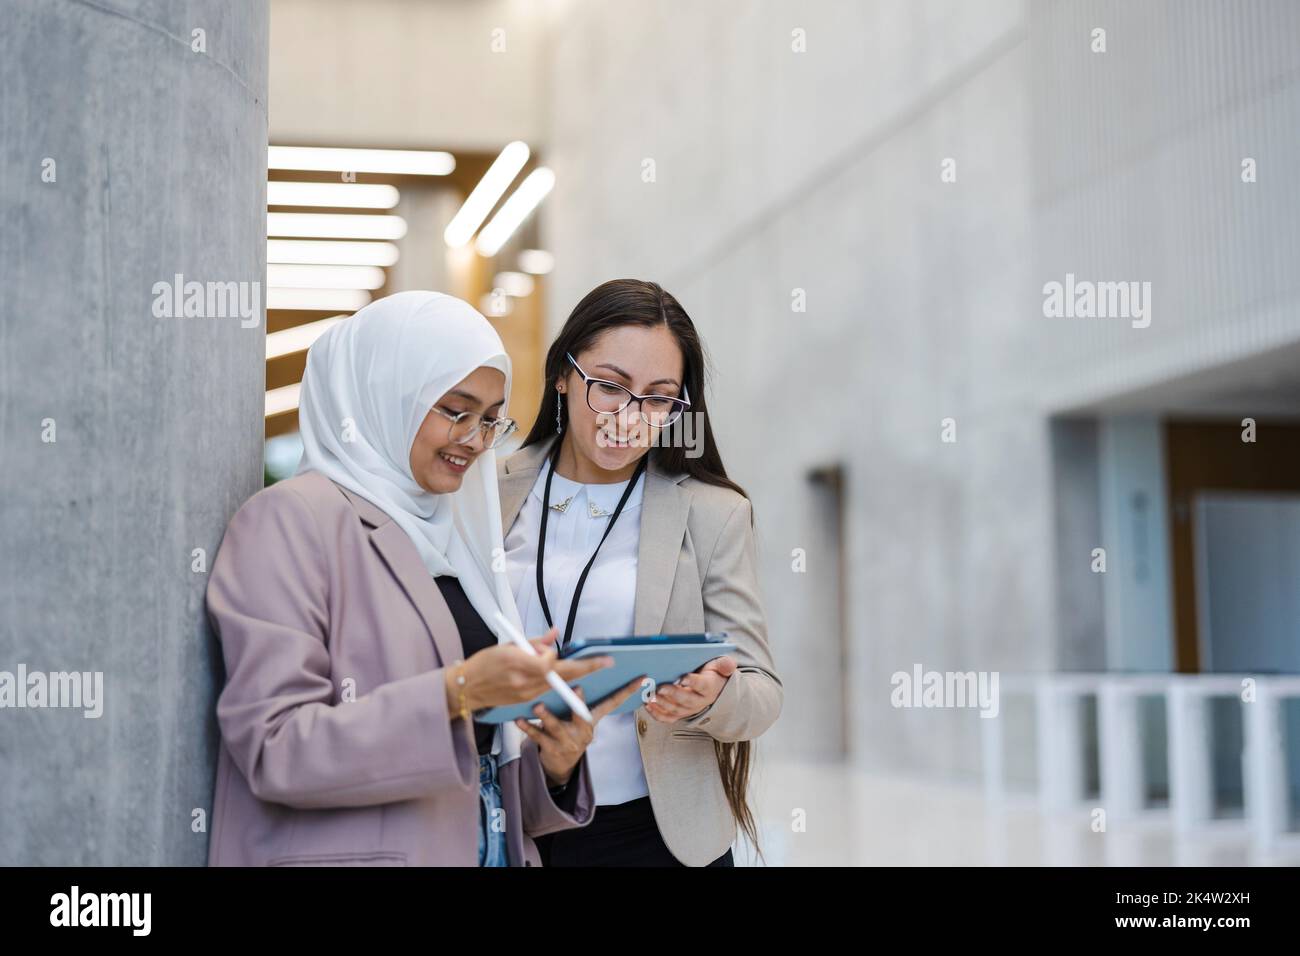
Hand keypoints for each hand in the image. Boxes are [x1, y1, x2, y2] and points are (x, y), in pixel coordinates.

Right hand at [444, 627, 614, 712]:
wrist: (467, 689)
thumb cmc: (484, 662)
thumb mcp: (507, 645)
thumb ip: (534, 641)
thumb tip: (555, 634)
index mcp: (516, 662)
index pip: (548, 662)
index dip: (554, 655)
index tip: (552, 650)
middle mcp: (523, 681)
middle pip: (562, 675)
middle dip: (587, 668)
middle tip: (607, 662)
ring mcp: (525, 695)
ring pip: (557, 683)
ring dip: (568, 672)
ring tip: (578, 663)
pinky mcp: (526, 702)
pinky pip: (548, 689)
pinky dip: (555, 680)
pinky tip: (558, 673)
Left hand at [514, 677, 645, 787]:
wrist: (560, 765)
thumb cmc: (568, 731)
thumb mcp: (577, 718)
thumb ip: (577, 697)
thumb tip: (576, 670)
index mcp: (592, 719)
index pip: (613, 702)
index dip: (627, 690)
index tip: (640, 678)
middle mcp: (583, 731)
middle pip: (582, 715)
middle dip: (579, 702)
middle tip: (576, 689)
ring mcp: (568, 742)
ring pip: (557, 727)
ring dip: (547, 716)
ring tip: (538, 706)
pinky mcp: (552, 749)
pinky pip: (538, 737)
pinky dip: (527, 728)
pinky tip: (519, 720)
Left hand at [645, 655, 736, 723]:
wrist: (713, 691)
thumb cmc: (712, 675)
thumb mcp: (720, 667)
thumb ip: (724, 664)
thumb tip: (729, 664)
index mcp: (709, 688)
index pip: (702, 686)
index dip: (693, 682)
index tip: (683, 677)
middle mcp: (699, 701)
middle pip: (687, 700)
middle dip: (673, 694)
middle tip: (660, 687)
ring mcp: (688, 710)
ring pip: (676, 710)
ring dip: (662, 704)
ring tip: (651, 696)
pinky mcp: (679, 714)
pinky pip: (668, 718)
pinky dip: (657, 714)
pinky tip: (647, 705)